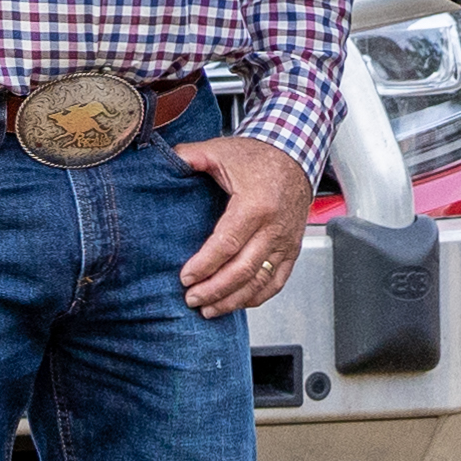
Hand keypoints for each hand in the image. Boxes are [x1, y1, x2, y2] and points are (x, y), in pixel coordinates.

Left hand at [171, 136, 314, 319]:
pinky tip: (238, 302)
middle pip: (243, 269)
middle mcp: (274, 227)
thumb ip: (190, 157)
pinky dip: (258, 297)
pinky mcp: (292, 248)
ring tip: (209, 309)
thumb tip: (164, 162)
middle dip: (215, 290)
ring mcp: (286, 241)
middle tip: (192, 299)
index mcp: (255, 205)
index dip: (205, 265)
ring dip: (234, 299)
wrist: (296, 155)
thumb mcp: (220, 151)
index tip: (185, 277)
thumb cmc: (259, 156)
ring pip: (261, 281)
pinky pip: (278, 281)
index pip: (227, 244)